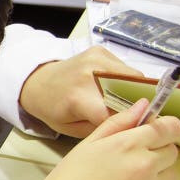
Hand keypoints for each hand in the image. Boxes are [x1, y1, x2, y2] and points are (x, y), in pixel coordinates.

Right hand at [0, 99, 179, 179]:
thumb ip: (117, 124)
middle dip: (158, 153)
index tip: (158, 133)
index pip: (169, 128)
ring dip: (155, 177)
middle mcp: (145, 167)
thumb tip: (143, 106)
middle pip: (172, 152)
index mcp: (127, 145)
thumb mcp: (85, 146)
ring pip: (168, 177)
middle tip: (131, 162)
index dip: (166, 129)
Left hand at [19, 46, 141, 137]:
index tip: (140, 128)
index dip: (134, 121)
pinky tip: (111, 86)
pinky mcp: (101, 50)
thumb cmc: (54, 110)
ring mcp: (97, 59)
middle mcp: (91, 74)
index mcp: (79, 98)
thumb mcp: (73, 129)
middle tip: (136, 115)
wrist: (38, 82)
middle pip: (134, 91)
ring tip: (121, 100)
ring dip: (134, 90)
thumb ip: (102, 128)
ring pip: (135, 77)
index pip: (119, 112)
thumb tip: (134, 124)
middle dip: (139, 105)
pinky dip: (125, 80)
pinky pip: (126, 68)